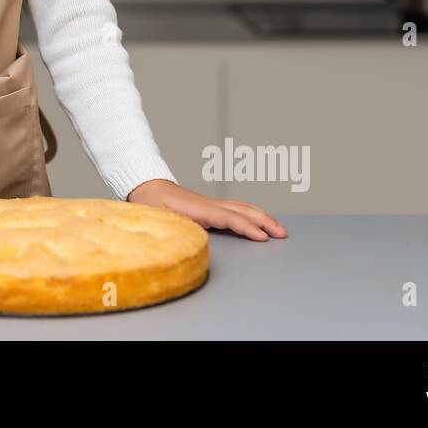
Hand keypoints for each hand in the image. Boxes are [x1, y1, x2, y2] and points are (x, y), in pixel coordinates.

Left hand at [127, 179, 286, 241]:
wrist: (146, 187)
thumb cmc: (149, 204)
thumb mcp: (157, 217)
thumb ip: (170, 227)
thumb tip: (183, 240)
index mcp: (198, 209)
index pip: (228, 218)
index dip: (246, 227)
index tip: (262, 237)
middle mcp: (209, 205)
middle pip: (242, 210)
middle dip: (264, 221)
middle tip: (282, 234)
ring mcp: (211, 205)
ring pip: (243, 208)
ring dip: (262, 217)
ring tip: (279, 229)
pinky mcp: (210, 208)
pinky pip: (236, 210)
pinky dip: (252, 215)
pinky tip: (259, 223)